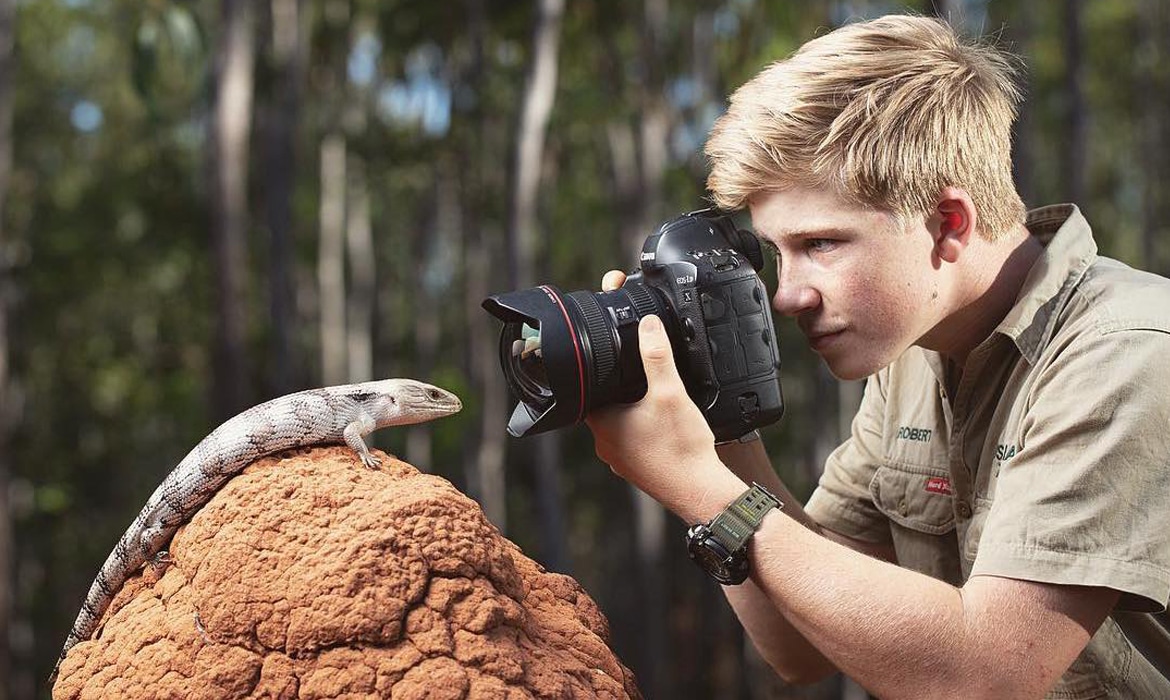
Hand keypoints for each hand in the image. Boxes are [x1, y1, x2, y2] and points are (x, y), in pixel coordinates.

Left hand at [585, 271, 723, 515]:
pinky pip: (635, 441)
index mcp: (601, 423)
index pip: (586, 388)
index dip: (598, 370)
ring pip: (619, 424)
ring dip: (633, 411)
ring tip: (655, 400)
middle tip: (642, 377)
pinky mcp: (637, 469)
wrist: (701, 491)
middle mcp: (604, 444)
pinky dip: (646, 430)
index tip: (613, 360)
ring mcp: (620, 459)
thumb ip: (657, 355)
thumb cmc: (681, 449)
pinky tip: (664, 424)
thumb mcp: (670, 391)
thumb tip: (648, 326)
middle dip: (620, 389)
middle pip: (603, 404)